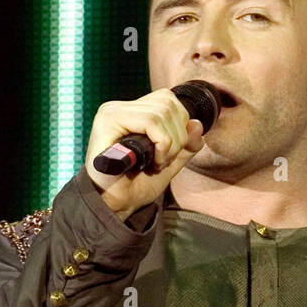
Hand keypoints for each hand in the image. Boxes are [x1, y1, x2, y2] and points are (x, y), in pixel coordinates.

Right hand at [85, 89, 206, 219]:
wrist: (115, 205)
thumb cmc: (135, 186)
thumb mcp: (170, 163)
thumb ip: (186, 145)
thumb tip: (197, 124)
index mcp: (133, 112)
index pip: (168, 100)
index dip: (181, 126)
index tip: (170, 153)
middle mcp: (121, 107)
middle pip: (168, 104)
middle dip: (178, 136)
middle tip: (164, 160)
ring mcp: (112, 112)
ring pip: (162, 112)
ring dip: (170, 143)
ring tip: (157, 163)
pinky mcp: (108, 121)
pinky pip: (150, 122)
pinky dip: (162, 145)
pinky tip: (152, 163)